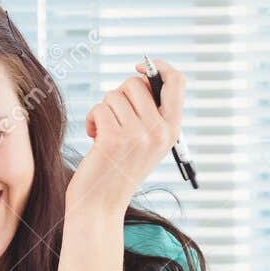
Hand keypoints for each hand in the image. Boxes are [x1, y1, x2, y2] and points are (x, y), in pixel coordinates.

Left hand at [67, 59, 184, 217]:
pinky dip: (92, 120)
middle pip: (136, 83)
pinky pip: (100, 108)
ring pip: (114, 95)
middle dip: (118, 96)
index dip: (159, 67)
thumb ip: (150, 113)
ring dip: (103, 110)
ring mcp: (139, 134)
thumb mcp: (145, 141)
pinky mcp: (115, 138)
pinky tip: (94, 139)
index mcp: (172, 129)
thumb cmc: (117, 169)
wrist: (101, 205)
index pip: (177, 82)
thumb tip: (141, 75)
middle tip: (114, 119)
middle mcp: (160, 130)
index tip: (139, 66)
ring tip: (104, 134)